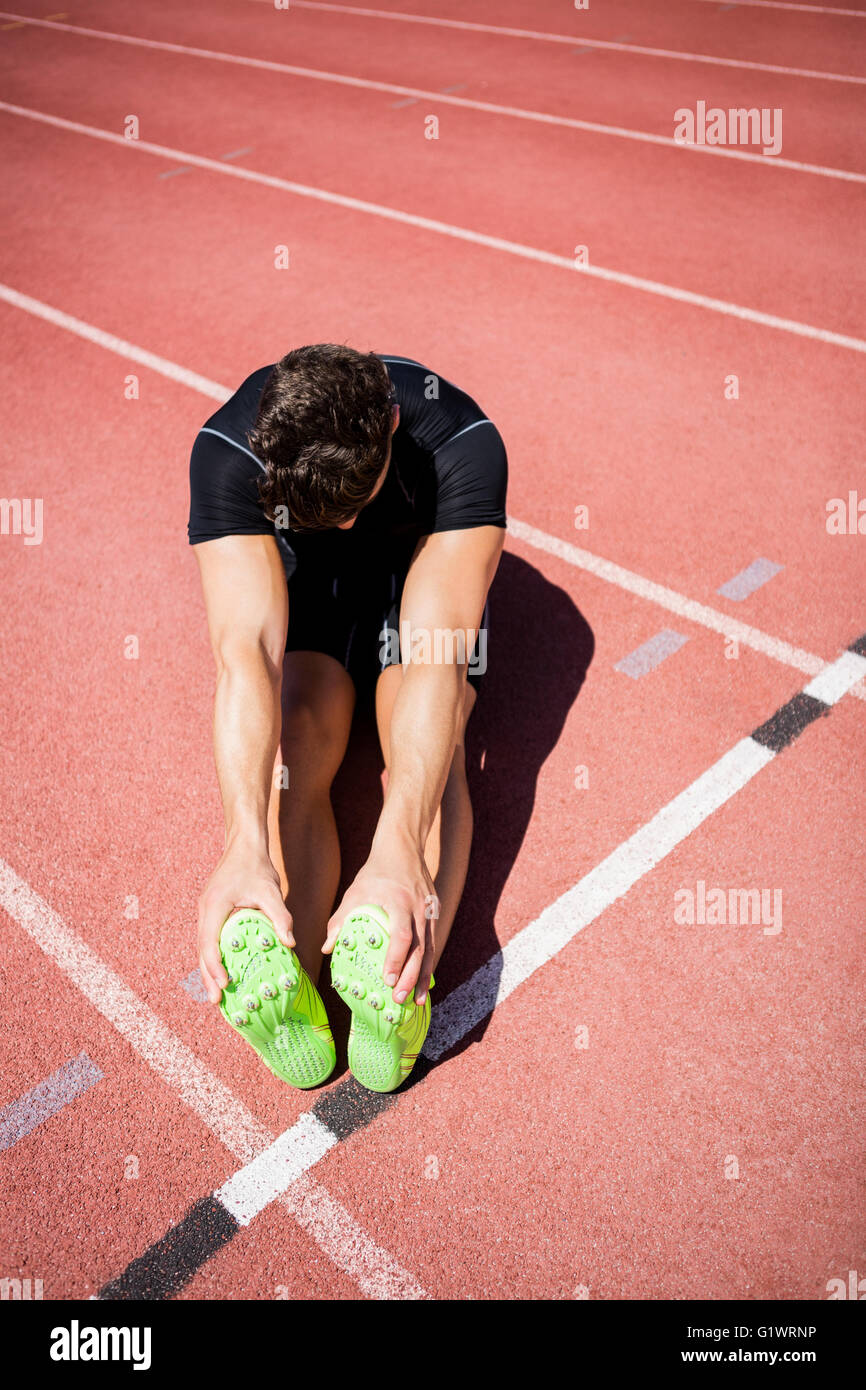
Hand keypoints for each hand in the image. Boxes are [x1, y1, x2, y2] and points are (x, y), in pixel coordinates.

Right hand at [197, 838, 293, 1003]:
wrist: (244, 844)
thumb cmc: (256, 865)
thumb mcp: (270, 891)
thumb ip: (279, 917)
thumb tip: (290, 944)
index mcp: (214, 906)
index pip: (209, 943)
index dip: (215, 966)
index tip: (224, 985)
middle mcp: (205, 911)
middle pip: (201, 950)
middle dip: (208, 976)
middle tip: (216, 1002)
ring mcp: (206, 911)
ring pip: (203, 946)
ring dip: (209, 969)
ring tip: (217, 993)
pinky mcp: (212, 911)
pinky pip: (209, 939)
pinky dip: (213, 957)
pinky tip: (223, 969)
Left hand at [322, 839, 437, 1004]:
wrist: (403, 848)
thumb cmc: (375, 872)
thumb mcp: (355, 892)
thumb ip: (340, 920)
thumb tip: (326, 949)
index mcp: (400, 902)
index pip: (401, 935)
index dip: (396, 959)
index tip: (387, 979)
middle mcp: (419, 909)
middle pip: (419, 949)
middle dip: (410, 976)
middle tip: (398, 999)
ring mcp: (429, 913)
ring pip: (430, 950)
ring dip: (422, 976)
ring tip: (414, 1000)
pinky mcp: (434, 915)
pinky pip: (432, 944)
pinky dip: (427, 964)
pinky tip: (421, 982)